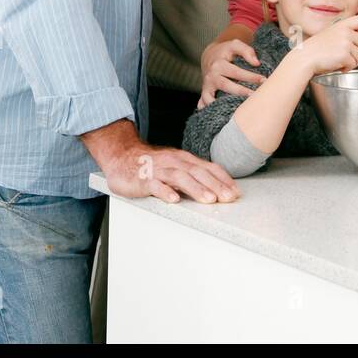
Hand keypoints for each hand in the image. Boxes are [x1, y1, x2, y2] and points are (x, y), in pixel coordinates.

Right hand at [81, 121, 238, 204]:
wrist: (122, 157)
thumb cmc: (153, 166)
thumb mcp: (177, 167)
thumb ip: (194, 176)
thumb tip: (217, 188)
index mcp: (185, 160)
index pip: (208, 168)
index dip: (223, 179)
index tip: (235, 192)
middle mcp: (174, 162)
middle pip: (198, 172)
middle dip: (215, 185)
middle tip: (228, 198)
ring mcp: (159, 170)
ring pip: (180, 177)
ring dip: (196, 188)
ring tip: (208, 200)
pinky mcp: (143, 180)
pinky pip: (155, 185)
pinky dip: (165, 192)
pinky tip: (174, 200)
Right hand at [199, 38, 265, 108]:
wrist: (211, 57)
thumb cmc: (226, 51)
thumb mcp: (235, 45)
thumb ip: (247, 50)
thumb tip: (256, 63)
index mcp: (219, 64)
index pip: (237, 72)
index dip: (251, 77)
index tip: (264, 81)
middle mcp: (211, 76)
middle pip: (227, 86)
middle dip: (243, 92)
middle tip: (257, 96)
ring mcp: (206, 86)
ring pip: (213, 99)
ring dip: (225, 104)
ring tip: (241, 109)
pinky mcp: (204, 94)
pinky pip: (204, 104)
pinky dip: (209, 110)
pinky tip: (223, 116)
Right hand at [295, 15, 357, 75]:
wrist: (305, 58)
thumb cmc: (315, 49)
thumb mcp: (329, 34)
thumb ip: (343, 34)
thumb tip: (357, 42)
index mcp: (341, 25)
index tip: (357, 38)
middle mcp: (345, 32)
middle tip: (352, 56)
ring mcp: (346, 44)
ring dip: (352, 62)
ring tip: (340, 62)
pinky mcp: (345, 55)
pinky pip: (353, 64)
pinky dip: (347, 68)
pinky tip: (338, 66)